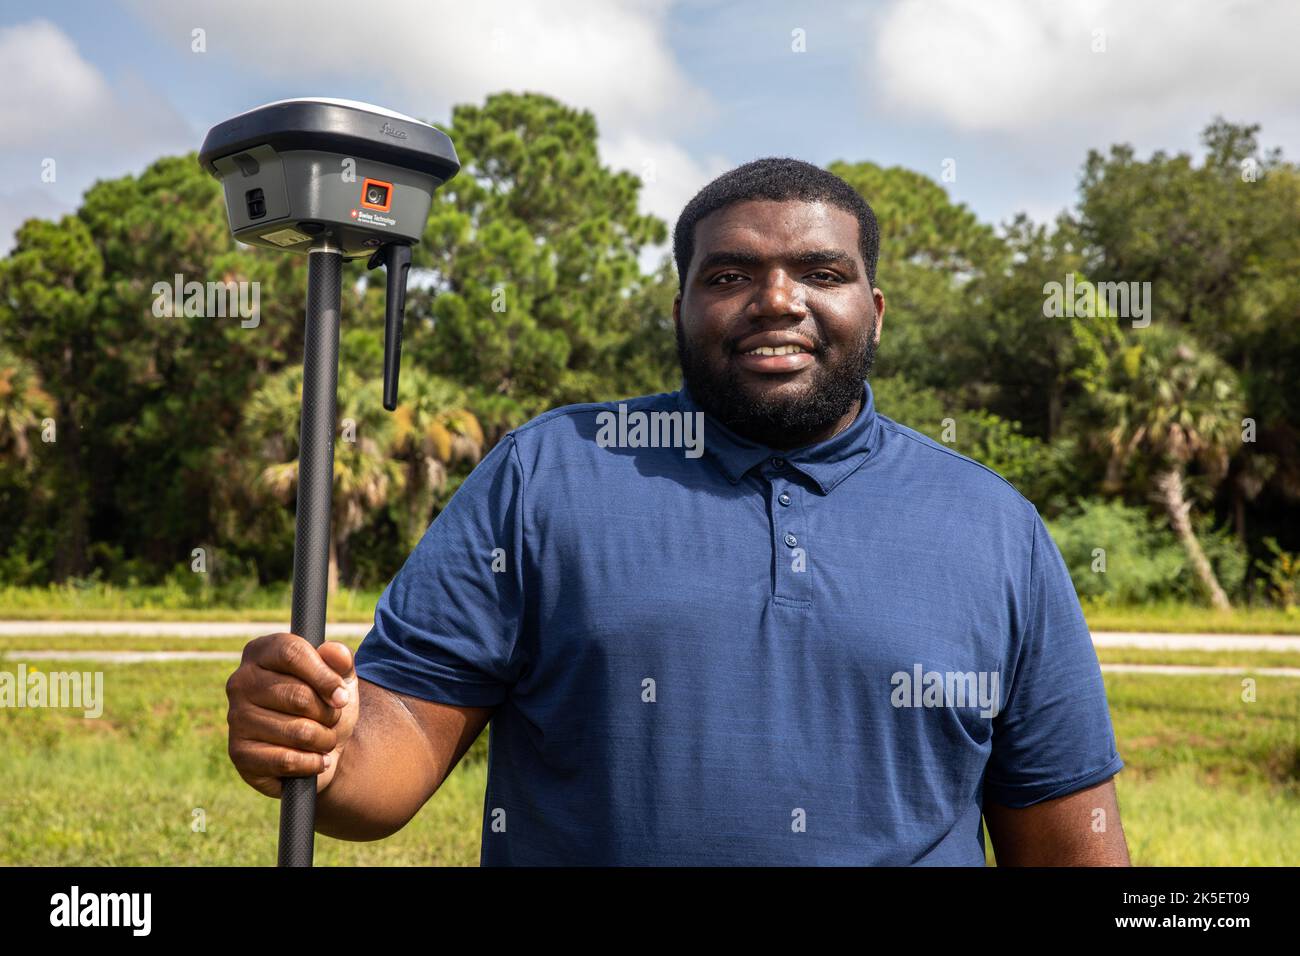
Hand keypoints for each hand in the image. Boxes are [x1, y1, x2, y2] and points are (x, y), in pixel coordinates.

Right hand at [225, 633, 358, 796]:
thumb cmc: (327, 704)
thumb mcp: (342, 677)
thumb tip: (335, 651)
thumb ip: (341, 660)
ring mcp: (236, 718)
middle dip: (328, 713)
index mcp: (262, 652)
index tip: (342, 696)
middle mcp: (241, 682)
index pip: (292, 653)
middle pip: (299, 696)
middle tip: (332, 719)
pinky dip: (312, 763)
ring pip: (298, 731)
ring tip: (325, 739)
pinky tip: (317, 760)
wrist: (322, 749)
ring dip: (324, 740)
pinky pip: (286, 760)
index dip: (324, 676)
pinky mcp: (238, 753)